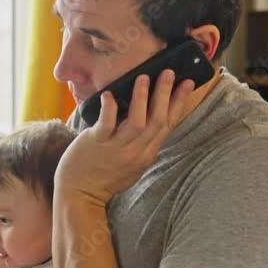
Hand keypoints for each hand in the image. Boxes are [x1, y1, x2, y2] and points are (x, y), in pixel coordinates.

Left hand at [55, 70, 195, 204]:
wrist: (80, 195)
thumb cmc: (104, 177)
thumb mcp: (133, 164)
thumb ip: (142, 143)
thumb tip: (149, 116)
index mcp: (146, 154)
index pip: (168, 125)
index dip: (179, 103)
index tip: (187, 83)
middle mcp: (135, 152)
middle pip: (157, 121)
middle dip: (165, 95)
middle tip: (169, 72)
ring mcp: (116, 149)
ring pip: (136, 123)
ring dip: (142, 99)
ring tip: (143, 78)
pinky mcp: (96, 144)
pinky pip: (106, 125)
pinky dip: (110, 109)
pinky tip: (109, 95)